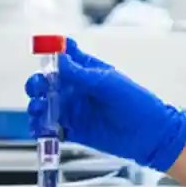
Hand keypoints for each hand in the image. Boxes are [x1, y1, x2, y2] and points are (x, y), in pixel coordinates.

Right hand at [24, 37, 185, 171]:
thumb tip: (60, 58)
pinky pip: (50, 128)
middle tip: (39, 88)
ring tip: (39, 110)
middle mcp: (77, 89)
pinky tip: (40, 129)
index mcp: (87, 71)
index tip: (42, 53)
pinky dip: (40, 128)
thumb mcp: (108, 83)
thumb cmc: (136, 103)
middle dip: (37, 83)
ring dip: (36, 105)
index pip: (64, 55)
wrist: (149, 135)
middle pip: (47, 82)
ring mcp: (74, 109)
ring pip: (45, 104)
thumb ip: (81, 73)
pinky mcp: (73, 130)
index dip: (51, 51)